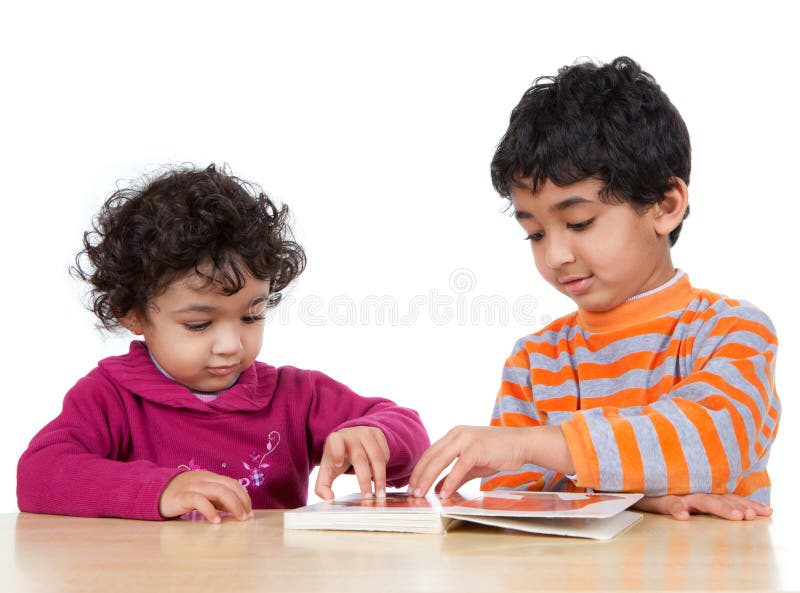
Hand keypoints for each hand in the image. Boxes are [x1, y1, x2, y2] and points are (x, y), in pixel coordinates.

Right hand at [159, 470, 252, 522]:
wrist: (155, 492)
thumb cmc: (183, 495)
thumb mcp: (203, 494)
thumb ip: (217, 499)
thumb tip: (236, 509)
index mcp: (210, 477)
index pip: (232, 483)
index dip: (244, 495)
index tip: (249, 510)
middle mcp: (203, 479)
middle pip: (228, 486)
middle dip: (241, 500)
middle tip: (247, 516)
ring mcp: (193, 487)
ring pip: (218, 491)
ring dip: (232, 505)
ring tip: (239, 518)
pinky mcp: (181, 497)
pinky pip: (199, 501)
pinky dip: (210, 510)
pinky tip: (216, 521)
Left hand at [314, 426, 389, 500]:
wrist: (350, 440)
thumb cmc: (336, 458)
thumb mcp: (327, 470)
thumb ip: (322, 487)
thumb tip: (330, 500)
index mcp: (335, 440)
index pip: (335, 442)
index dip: (337, 451)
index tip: (337, 465)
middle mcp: (351, 434)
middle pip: (360, 459)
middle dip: (364, 481)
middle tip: (367, 499)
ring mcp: (366, 432)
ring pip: (377, 457)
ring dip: (380, 478)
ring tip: (380, 495)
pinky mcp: (378, 433)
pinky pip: (385, 453)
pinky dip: (384, 466)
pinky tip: (378, 474)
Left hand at [408, 425, 572, 498]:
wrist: (521, 444)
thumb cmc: (498, 453)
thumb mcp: (472, 465)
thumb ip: (455, 475)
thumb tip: (439, 488)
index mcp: (453, 435)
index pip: (430, 453)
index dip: (419, 470)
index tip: (412, 486)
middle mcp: (456, 434)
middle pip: (431, 456)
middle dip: (419, 476)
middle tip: (412, 493)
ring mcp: (466, 439)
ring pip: (440, 460)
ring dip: (428, 479)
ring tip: (421, 494)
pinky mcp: (476, 448)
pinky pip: (458, 467)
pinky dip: (450, 481)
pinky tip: (444, 493)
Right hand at [633, 493, 772, 520]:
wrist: (633, 486)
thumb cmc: (662, 492)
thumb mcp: (686, 497)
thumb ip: (705, 501)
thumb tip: (732, 511)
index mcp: (703, 492)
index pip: (730, 497)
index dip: (748, 503)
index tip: (766, 512)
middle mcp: (693, 491)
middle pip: (720, 499)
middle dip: (738, 507)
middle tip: (751, 516)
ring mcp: (678, 493)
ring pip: (701, 500)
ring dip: (719, 507)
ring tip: (734, 516)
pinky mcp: (660, 498)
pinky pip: (670, 504)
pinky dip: (677, 509)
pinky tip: (684, 517)